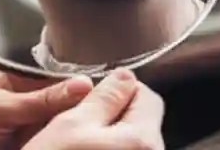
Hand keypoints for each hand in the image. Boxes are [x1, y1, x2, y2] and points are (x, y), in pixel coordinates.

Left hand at [0, 65, 93, 149]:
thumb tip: (84, 85)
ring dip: (66, 128)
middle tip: (102, 115)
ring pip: (54, 123)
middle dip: (77, 108)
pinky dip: (53, 143)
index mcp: (11, 75)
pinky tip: (68, 143)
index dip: (81, 83)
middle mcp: (18, 98)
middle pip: (60, 100)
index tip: (106, 92)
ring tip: (91, 129)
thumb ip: (42, 100)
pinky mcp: (16, 145)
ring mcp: (17, 123)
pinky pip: (43, 141)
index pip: (57, 73)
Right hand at [23, 68, 164, 149]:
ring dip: (108, 142)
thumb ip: (104, 98)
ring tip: (76, 149)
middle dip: (114, 119)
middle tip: (80, 127)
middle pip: (142, 124)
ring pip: (130, 146)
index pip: (148, 98)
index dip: (120, 91)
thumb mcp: (72, 126)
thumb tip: (125, 77)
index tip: (96, 97)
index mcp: (144, 142)